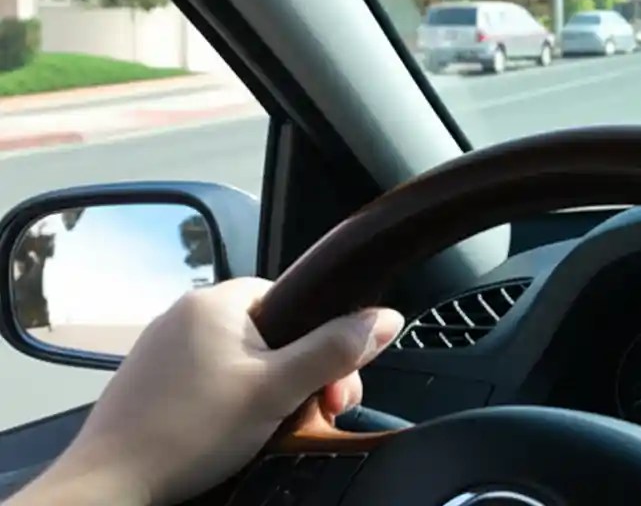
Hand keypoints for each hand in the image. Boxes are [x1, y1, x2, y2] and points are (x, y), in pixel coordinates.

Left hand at [10, 278, 403, 505]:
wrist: (110, 486)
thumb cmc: (186, 434)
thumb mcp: (279, 390)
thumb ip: (336, 351)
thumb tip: (384, 318)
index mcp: (219, 300)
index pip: (296, 300)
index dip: (326, 343)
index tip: (335, 387)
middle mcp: (188, 313)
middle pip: (275, 333)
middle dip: (304, 374)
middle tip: (314, 414)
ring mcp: (166, 347)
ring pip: (246, 360)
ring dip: (273, 392)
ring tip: (273, 429)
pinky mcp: (154, 380)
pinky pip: (214, 378)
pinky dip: (236, 402)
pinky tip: (237, 433)